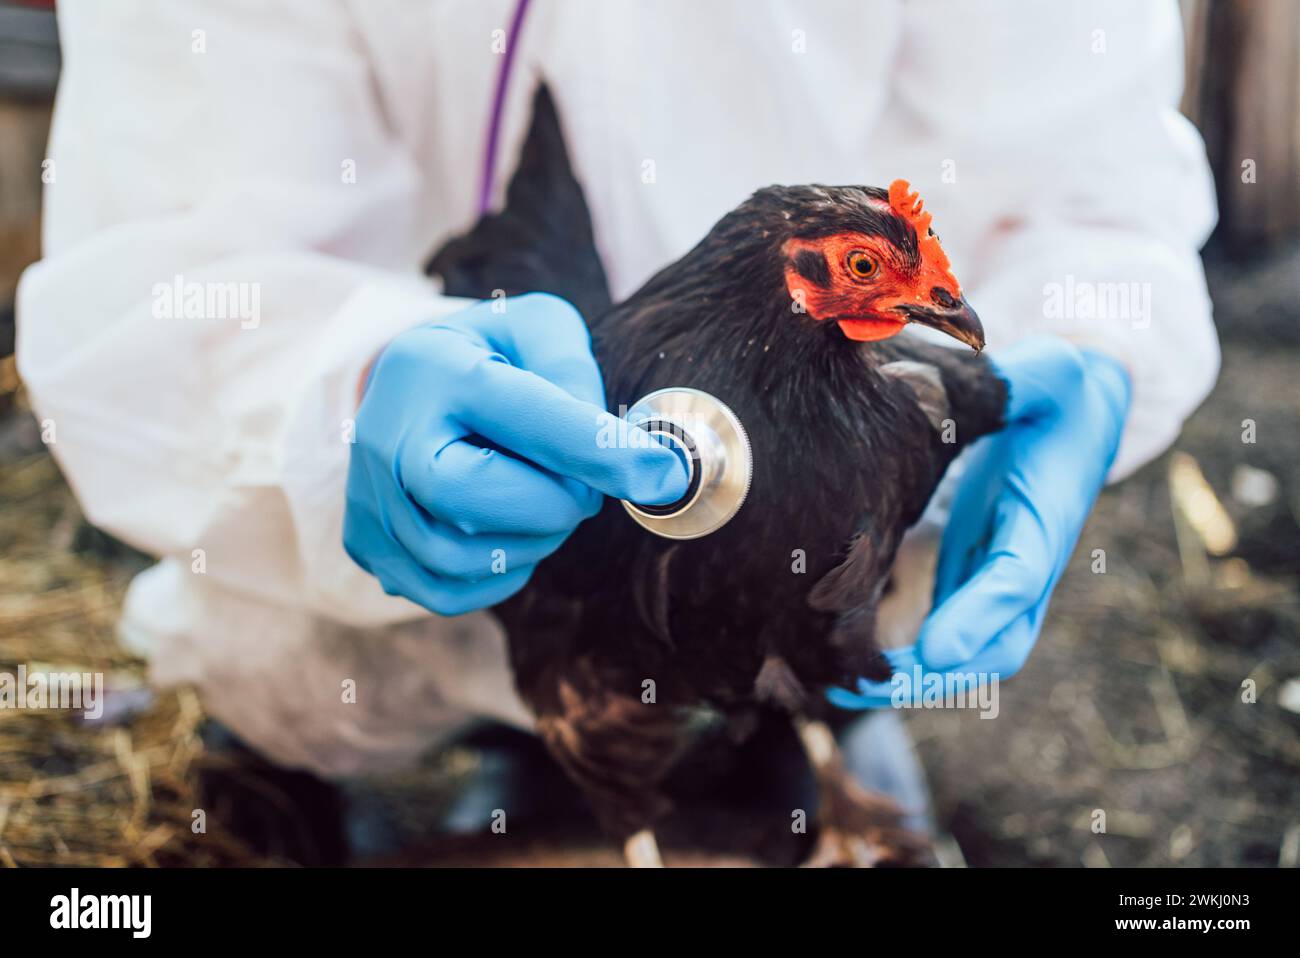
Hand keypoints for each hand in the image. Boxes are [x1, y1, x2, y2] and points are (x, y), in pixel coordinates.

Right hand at [344, 293, 687, 615]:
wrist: (410, 384)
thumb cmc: (492, 356)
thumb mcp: (538, 330)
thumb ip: (574, 373)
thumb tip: (614, 451)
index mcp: (433, 368)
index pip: (522, 416)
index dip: (598, 449)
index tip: (664, 473)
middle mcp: (383, 434)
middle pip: (472, 498)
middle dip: (553, 502)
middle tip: (582, 485)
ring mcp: (368, 497)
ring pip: (461, 555)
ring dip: (532, 539)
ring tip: (544, 498)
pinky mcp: (368, 545)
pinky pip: (447, 591)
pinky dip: (500, 573)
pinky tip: (513, 532)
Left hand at [829, 336, 1130, 708]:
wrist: (1068, 419)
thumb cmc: (1055, 398)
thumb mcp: (1057, 378)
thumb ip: (1048, 375)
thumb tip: (1059, 361)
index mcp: (1046, 516)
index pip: (1018, 576)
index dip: (979, 614)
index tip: (936, 648)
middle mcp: (1027, 563)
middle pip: (997, 643)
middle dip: (937, 672)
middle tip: (868, 682)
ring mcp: (998, 579)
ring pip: (967, 654)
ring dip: (911, 678)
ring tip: (844, 685)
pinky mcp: (967, 577)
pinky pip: (941, 635)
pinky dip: (902, 659)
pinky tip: (845, 667)